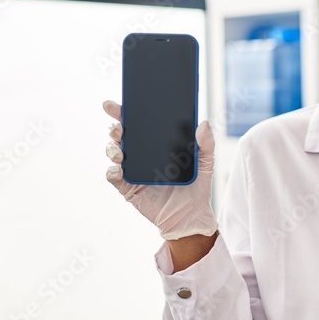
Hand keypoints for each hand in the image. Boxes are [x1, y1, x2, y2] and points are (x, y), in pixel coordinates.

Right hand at [102, 99, 218, 240]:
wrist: (192, 215)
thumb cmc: (197, 186)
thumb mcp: (205, 163)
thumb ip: (206, 144)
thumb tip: (204, 123)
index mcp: (155, 143)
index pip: (137, 123)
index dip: (124, 112)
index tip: (116, 104)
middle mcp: (140, 154)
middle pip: (121, 135)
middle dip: (114, 127)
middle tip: (118, 127)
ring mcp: (132, 170)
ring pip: (113, 153)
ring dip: (112, 148)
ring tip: (119, 151)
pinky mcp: (129, 188)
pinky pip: (114, 178)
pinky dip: (112, 172)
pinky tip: (118, 170)